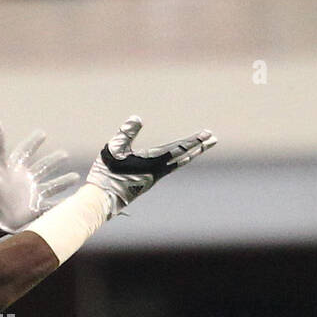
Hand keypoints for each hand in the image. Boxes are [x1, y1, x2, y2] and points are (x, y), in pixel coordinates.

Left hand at [0, 122, 78, 245]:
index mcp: (14, 168)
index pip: (26, 151)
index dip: (33, 142)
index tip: (42, 133)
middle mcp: (24, 180)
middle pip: (43, 167)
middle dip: (54, 161)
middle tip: (65, 155)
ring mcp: (30, 195)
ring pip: (51, 186)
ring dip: (63, 182)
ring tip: (76, 177)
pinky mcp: (32, 209)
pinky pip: (49, 206)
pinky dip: (59, 205)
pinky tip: (70, 201)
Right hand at [87, 116, 216, 214]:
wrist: (102, 198)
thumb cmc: (106, 173)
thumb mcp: (113, 149)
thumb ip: (126, 132)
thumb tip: (138, 118)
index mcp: (153, 161)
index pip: (179, 148)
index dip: (194, 140)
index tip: (207, 134)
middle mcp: (158, 170)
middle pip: (184, 156)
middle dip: (199, 146)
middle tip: (214, 139)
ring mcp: (155, 177)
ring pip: (179, 163)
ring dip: (192, 154)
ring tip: (202, 148)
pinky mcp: (150, 181)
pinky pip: (171, 168)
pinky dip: (181, 161)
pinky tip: (182, 159)